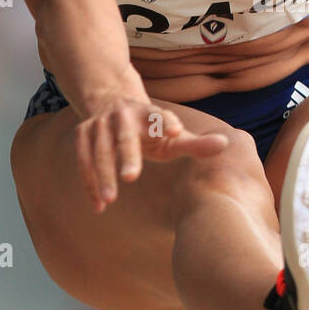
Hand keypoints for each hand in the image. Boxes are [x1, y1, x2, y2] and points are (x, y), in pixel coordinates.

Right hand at [74, 98, 229, 212]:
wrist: (112, 103)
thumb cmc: (152, 129)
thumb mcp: (172, 136)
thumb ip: (195, 144)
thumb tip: (225, 145)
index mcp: (148, 113)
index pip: (159, 116)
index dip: (167, 121)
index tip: (177, 131)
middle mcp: (122, 115)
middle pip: (126, 137)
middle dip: (128, 156)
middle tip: (131, 178)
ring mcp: (99, 123)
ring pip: (100, 150)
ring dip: (103, 175)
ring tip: (110, 200)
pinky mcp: (82, 134)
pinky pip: (83, 160)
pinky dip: (89, 183)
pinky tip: (98, 206)